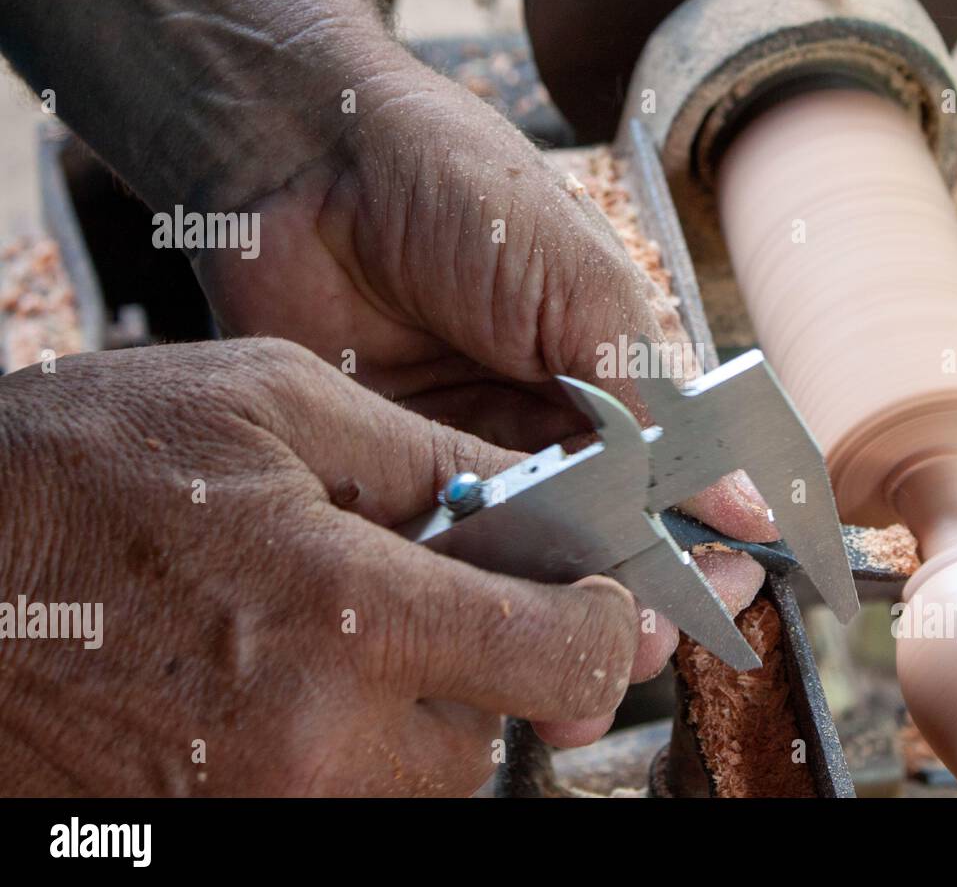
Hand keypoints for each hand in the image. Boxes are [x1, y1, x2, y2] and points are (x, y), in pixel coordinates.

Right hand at [0, 339, 640, 794]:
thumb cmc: (82, 464)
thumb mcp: (266, 400)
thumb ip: (422, 455)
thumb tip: (537, 490)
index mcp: (340, 614)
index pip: (554, 657)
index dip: (599, 626)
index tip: (594, 599)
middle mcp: (312, 741)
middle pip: (488, 731)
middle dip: (483, 662)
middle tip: (419, 594)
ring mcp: (256, 807)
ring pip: (418, 778)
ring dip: (412, 708)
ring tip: (328, 629)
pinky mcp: (208, 832)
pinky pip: (336, 803)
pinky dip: (342, 746)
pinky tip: (277, 675)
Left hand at [190, 56, 774, 744]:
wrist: (310, 158)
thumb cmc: (462, 193)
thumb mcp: (581, 281)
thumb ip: (650, 394)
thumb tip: (741, 496)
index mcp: (607, 378)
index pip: (675, 477)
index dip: (704, 535)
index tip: (731, 589)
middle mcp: (544, 427)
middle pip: (602, 531)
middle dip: (631, 587)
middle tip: (650, 639)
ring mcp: (468, 455)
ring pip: (526, 552)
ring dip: (552, 601)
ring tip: (578, 658)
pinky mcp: (391, 473)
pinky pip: (441, 542)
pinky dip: (464, 580)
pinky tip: (486, 617)